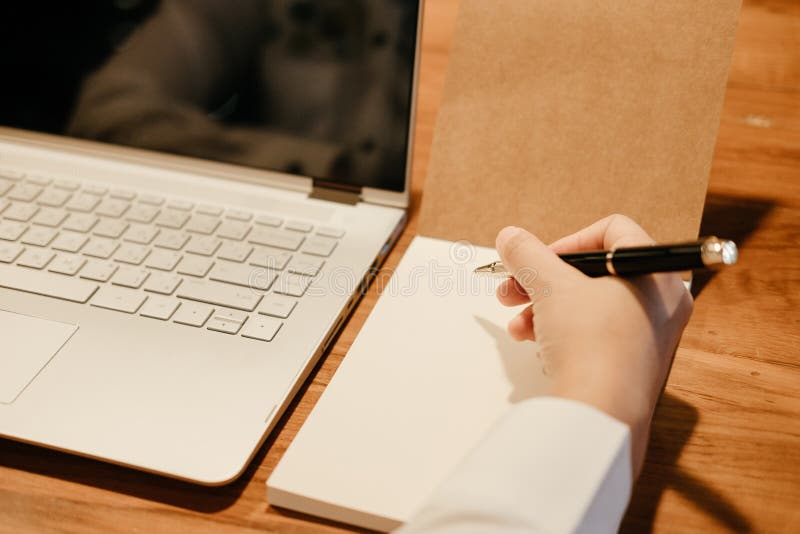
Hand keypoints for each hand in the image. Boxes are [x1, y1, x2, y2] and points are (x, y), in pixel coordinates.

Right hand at [495, 215, 692, 476]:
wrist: (602, 414)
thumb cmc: (590, 341)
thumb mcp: (551, 287)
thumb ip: (527, 255)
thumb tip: (510, 237)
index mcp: (656, 273)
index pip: (612, 231)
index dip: (567, 241)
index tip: (537, 261)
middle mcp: (661, 303)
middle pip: (593, 273)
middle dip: (542, 281)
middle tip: (509, 291)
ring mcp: (649, 337)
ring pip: (588, 307)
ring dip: (544, 311)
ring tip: (519, 329)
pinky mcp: (631, 366)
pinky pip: (593, 337)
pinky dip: (562, 337)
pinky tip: (542, 351)